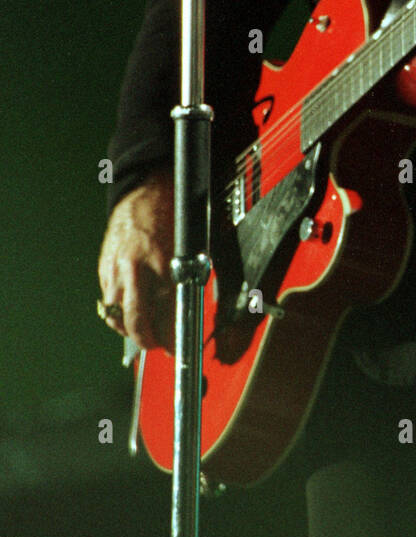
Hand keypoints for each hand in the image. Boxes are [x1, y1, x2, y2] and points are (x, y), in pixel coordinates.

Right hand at [97, 171, 174, 350]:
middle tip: (154, 345)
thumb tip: (183, 318)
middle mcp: (137, 269)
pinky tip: (128, 306)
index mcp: (165, 266)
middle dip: (145, 341)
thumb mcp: (190, 253)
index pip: (166, 317)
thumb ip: (184, 285)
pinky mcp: (104, 264)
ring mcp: (116, 267)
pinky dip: (116, 307)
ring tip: (141, 328)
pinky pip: (106, 297)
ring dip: (127, 326)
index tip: (172, 348)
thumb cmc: (175, 217)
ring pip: (115, 314)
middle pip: (135, 323)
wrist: (149, 188)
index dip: (170, 339)